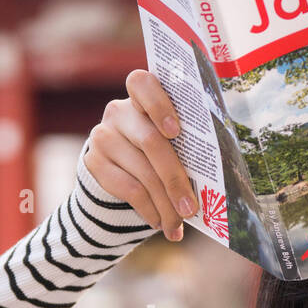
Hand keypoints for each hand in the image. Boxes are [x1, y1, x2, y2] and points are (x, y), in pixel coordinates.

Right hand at [84, 69, 199, 240]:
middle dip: (175, 180)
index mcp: (143, 97)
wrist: (117, 168)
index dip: (159, 105)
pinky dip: (149, 210)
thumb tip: (213, 186)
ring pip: (142, 173)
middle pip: (150, 142)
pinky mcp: (94, 162)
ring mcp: (103, 136)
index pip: (142, 83)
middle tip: (191, 209)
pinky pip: (128, 189)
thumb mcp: (169, 140)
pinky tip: (161, 222)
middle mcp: (119, 112)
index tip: (175, 131)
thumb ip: (183, 146)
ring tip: (179, 224)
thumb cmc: (158, 151)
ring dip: (165, 204)